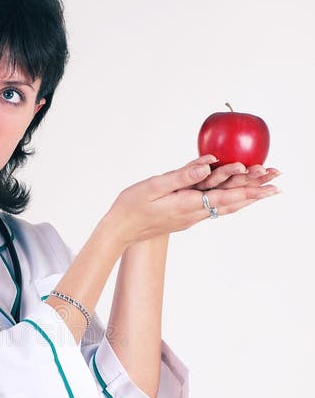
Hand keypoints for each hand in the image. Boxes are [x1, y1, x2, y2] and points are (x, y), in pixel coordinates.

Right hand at [108, 154, 281, 244]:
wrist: (120, 231)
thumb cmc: (131, 206)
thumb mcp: (153, 186)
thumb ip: (181, 176)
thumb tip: (206, 166)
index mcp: (187, 203)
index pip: (225, 195)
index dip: (249, 189)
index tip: (269, 185)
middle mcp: (193, 213)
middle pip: (231, 202)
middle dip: (255, 193)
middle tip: (277, 186)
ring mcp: (190, 217)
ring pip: (225, 207)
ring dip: (246, 198)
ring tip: (265, 191)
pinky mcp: (185, 216)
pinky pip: (214, 208)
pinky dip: (231, 202)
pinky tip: (237, 199)